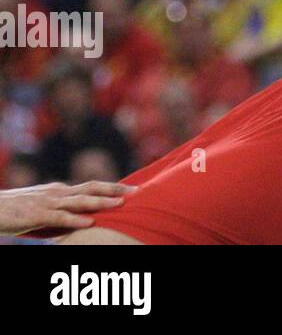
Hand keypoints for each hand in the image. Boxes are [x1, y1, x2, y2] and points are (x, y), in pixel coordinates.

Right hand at [0, 181, 135, 236]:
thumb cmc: (15, 211)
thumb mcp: (42, 210)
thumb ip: (61, 215)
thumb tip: (81, 223)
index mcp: (60, 191)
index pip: (91, 186)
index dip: (112, 186)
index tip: (132, 188)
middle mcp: (58, 193)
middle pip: (91, 188)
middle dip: (115, 188)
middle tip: (137, 191)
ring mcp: (47, 202)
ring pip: (79, 201)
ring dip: (101, 201)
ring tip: (121, 203)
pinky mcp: (36, 215)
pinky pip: (59, 217)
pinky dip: (76, 220)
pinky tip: (90, 223)